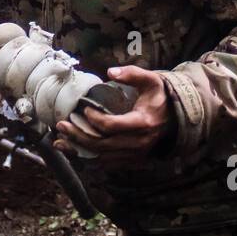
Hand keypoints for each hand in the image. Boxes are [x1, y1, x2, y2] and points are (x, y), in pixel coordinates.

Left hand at [54, 65, 173, 162]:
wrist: (176, 118)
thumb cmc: (159, 97)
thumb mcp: (150, 80)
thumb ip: (132, 74)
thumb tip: (110, 70)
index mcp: (142, 123)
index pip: (111, 126)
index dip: (94, 119)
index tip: (84, 109)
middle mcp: (138, 143)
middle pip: (101, 145)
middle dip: (78, 136)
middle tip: (61, 126)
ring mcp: (135, 155)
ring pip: (101, 158)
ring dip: (78, 151)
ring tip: (59, 142)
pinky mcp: (131, 161)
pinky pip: (107, 165)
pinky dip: (88, 160)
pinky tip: (74, 152)